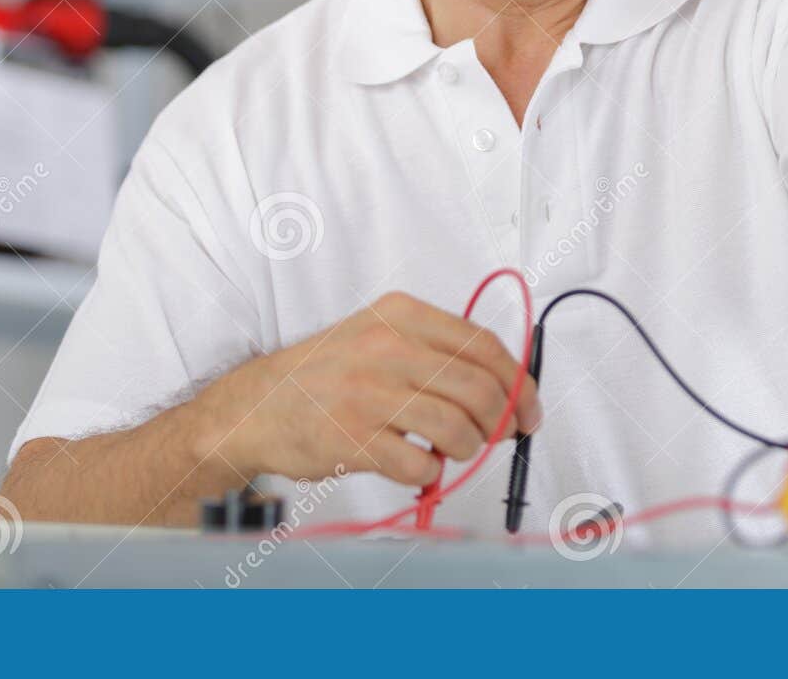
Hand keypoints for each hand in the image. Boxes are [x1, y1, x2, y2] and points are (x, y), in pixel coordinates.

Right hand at [202, 292, 540, 487]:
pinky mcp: (351, 439)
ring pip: (456, 428)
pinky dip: (430, 472)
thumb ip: (439, 351)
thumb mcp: (380, 336)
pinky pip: (420, 464)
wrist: (257, 406)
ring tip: (450, 449)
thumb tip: (511, 387)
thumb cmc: (329, 374)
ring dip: (466, 448)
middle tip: (500, 435)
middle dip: (502, 419)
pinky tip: (417, 463)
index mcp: (400, 314)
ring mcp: (366, 394)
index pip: (482, 345)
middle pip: (478, 388)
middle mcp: (384, 347)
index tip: (530, 409)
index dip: (519, 382)